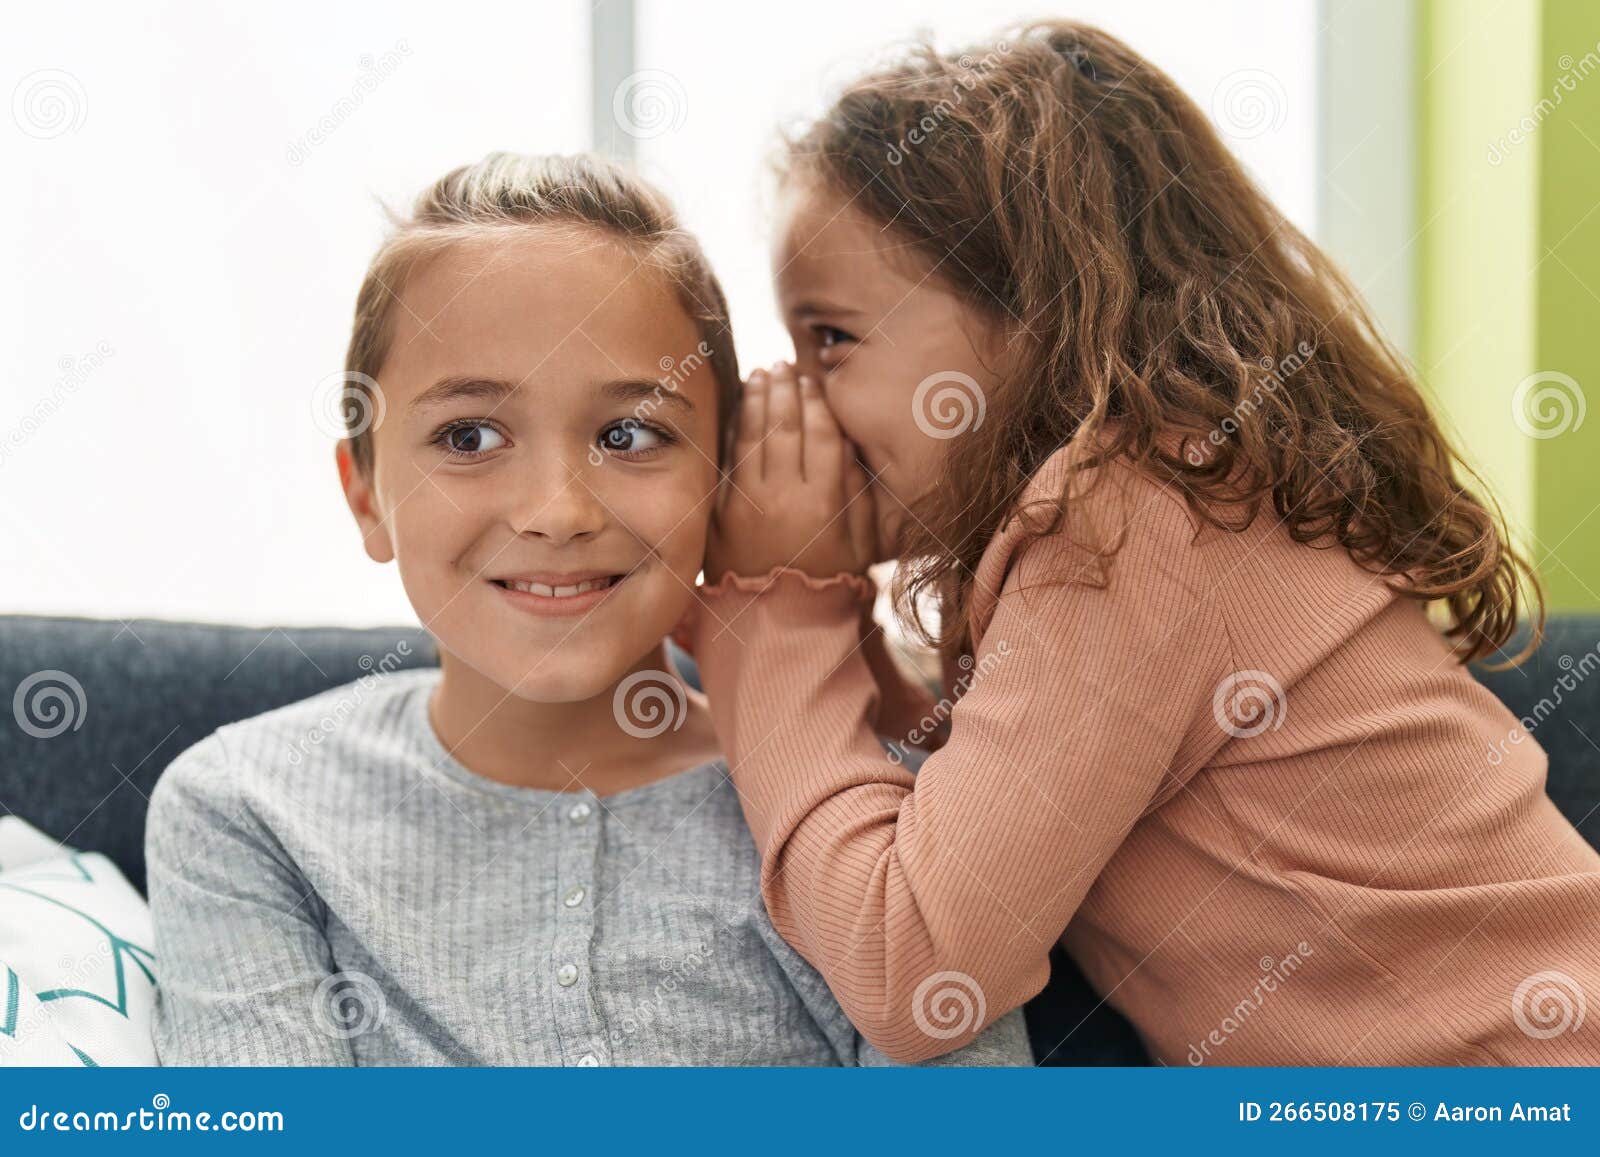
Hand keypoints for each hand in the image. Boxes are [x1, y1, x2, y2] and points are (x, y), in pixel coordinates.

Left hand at [706, 362, 876, 583]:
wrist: (777, 629)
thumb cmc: (829, 586)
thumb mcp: (862, 546)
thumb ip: (861, 495)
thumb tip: (851, 447)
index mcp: (824, 504)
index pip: (823, 435)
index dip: (819, 403)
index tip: (816, 382)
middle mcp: (784, 499)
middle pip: (785, 427)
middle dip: (785, 389)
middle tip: (784, 365)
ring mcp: (747, 506)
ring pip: (752, 437)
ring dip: (756, 399)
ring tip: (761, 374)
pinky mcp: (720, 516)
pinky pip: (726, 461)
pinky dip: (732, 429)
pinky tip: (738, 407)